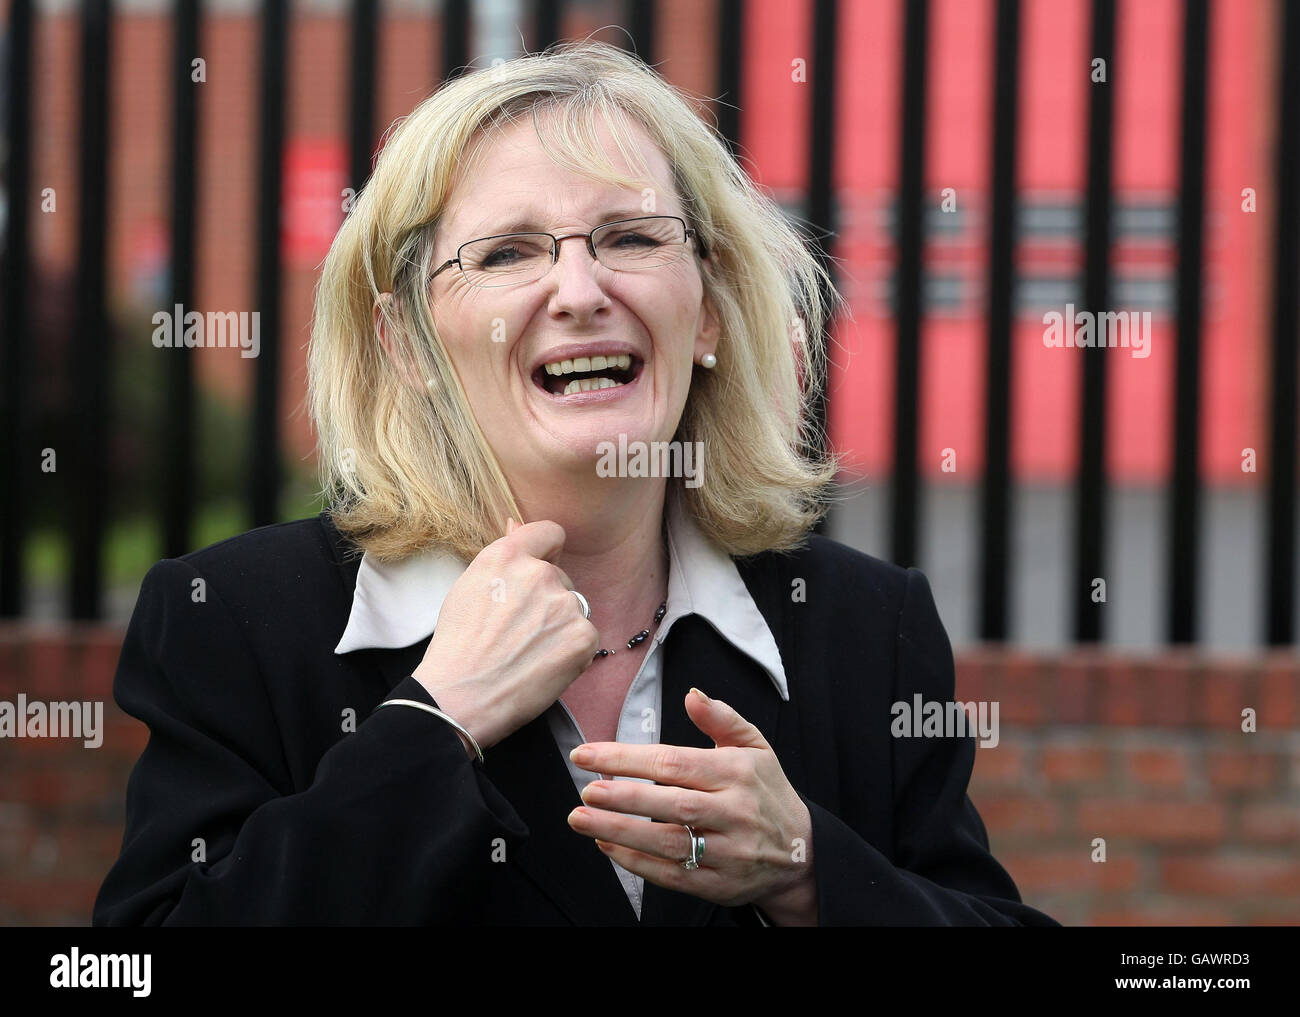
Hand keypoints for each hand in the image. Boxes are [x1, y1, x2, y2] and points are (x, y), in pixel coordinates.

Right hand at [412, 517, 599, 753]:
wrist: (460, 698)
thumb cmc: (458, 647)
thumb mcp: (469, 587)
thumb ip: (502, 557)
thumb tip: (516, 524)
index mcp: (507, 556)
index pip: (550, 533)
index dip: (547, 552)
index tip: (540, 570)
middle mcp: (539, 573)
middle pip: (560, 577)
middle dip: (547, 599)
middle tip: (518, 631)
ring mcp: (564, 604)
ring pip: (573, 607)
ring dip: (559, 624)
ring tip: (527, 652)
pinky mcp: (582, 636)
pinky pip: (586, 636)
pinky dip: (572, 651)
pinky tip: (543, 666)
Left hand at [566, 688, 818, 924]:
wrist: (801, 852)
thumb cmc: (767, 792)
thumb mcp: (755, 747)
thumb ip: (721, 719)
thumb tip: (691, 694)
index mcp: (737, 773)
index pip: (675, 762)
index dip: (629, 759)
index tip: (589, 754)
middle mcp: (734, 812)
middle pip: (671, 804)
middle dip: (624, 797)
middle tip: (585, 789)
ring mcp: (728, 852)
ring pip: (669, 843)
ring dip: (621, 831)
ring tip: (582, 819)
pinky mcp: (719, 884)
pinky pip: (674, 875)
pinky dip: (637, 863)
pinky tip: (608, 846)